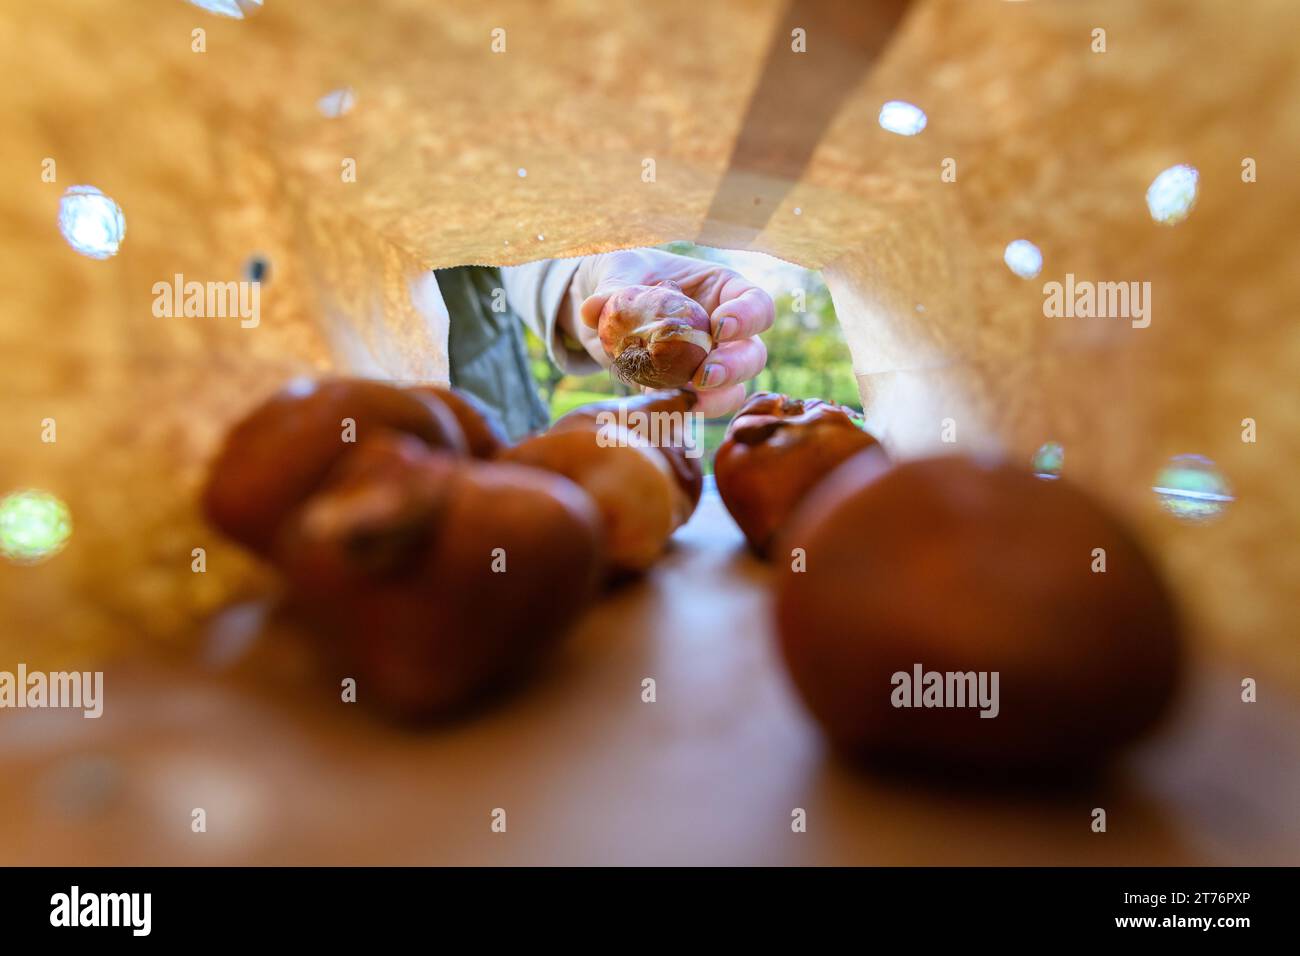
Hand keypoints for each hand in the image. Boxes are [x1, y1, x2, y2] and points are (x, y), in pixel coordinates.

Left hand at [565, 249, 774, 417]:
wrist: (603, 309)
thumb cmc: (625, 274)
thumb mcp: (619, 269)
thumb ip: (614, 287)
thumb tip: (593, 310)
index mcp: (722, 290)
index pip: (756, 303)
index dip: (748, 317)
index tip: (719, 326)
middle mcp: (725, 331)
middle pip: (753, 352)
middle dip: (734, 366)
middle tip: (703, 374)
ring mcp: (708, 364)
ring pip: (735, 387)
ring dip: (720, 396)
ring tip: (693, 396)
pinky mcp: (684, 389)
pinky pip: (699, 406)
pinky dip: (687, 410)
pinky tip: (669, 411)